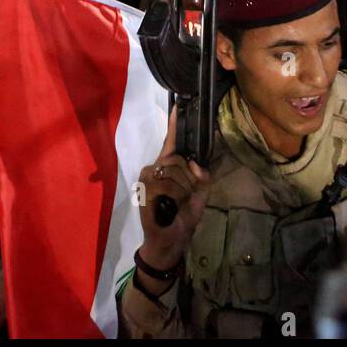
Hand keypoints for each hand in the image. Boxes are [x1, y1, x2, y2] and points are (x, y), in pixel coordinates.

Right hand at [136, 109, 210, 271]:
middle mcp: (155, 168)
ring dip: (183, 190)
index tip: (179, 105)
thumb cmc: (182, 217)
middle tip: (186, 196)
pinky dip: (175, 196)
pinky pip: (167, 184)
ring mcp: (147, 178)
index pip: (171, 141)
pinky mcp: (144, 189)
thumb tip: (195, 162)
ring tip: (177, 204)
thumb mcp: (200, 195)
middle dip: (189, 179)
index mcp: (168, 167)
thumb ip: (201, 176)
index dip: (175, 124)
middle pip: (178, 158)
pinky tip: (170, 207)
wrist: (171, 242)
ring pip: (174, 170)